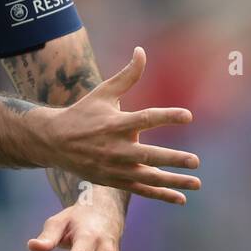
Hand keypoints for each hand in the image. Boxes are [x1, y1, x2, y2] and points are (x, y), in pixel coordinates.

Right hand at [31, 46, 199, 204]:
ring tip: (196, 184)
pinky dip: (160, 195)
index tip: (188, 116)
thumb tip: (141, 51)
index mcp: (115, 123)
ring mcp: (114, 167)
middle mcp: (116, 148)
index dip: (167, 116)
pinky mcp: (113, 181)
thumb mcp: (103, 92)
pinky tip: (180, 199)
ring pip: (147, 178)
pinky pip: (140, 190)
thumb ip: (127, 75)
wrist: (54, 142)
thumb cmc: (83, 113)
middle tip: (195, 161)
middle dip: (173, 159)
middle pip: (149, 155)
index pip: (146, 119)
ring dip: (173, 183)